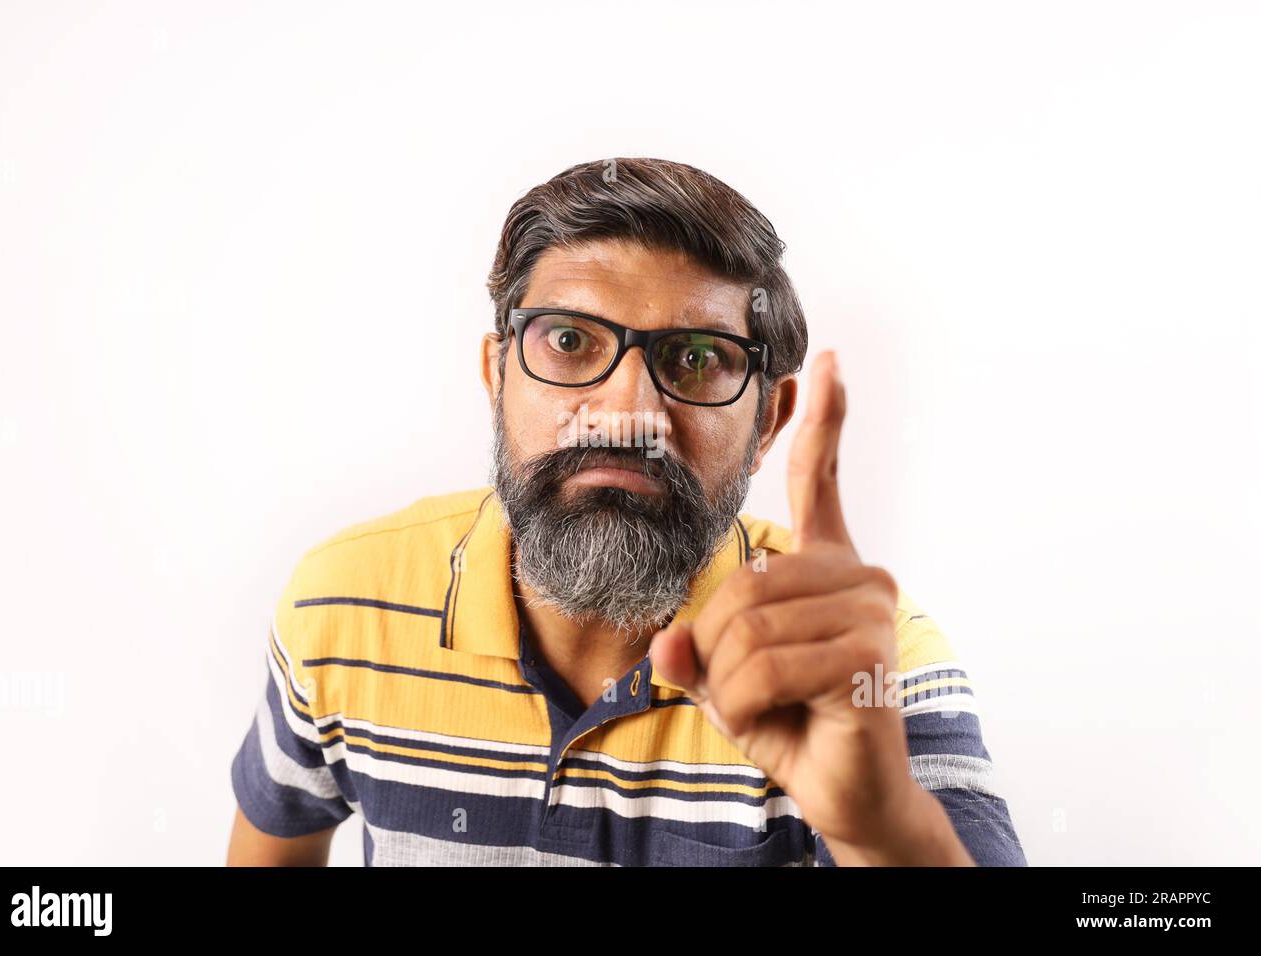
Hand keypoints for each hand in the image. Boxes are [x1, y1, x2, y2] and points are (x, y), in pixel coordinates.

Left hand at [650, 350, 971, 863]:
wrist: (843, 792)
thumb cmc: (791, 725)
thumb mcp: (727, 681)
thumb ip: (696, 652)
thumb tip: (664, 644)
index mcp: (827, 566)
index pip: (819, 481)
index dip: (824, 421)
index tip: (828, 362)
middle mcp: (857, 575)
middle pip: (742, 586)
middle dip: (715, 650)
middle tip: (740, 692)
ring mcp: (868, 610)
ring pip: (746, 629)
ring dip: (730, 685)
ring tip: (764, 710)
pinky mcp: (867, 654)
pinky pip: (765, 667)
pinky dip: (746, 706)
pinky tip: (777, 722)